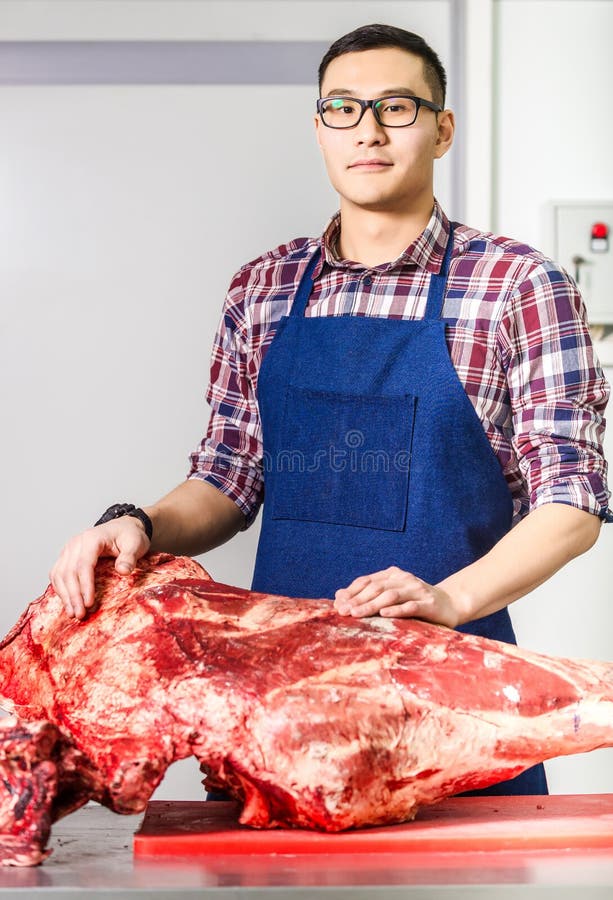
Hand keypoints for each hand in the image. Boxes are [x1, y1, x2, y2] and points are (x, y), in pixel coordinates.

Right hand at [49, 518, 150, 619]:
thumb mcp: (135, 543)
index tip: (89, 603)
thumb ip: (130, 557)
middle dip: (74, 596)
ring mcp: (69, 550)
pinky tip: (67, 603)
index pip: (84, 565)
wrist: (123, 527)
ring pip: (59, 575)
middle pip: (68, 572)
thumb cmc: (129, 535)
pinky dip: (60, 590)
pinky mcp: (66, 557)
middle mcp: (76, 543)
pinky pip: (57, 574)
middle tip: (80, 614)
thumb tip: (123, 571)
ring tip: (73, 613)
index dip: (85, 586)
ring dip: (64, 596)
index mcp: (92, 538)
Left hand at [334, 566, 461, 627]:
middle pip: (376, 588)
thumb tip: (339, 595)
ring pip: (390, 596)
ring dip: (372, 605)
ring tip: (357, 613)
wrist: (450, 603)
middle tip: (342, 611)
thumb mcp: (391, 596)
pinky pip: (411, 606)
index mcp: (392, 575)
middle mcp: (403, 579)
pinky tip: (385, 613)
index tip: (337, 604)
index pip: (367, 581)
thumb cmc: (415, 602)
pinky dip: (397, 609)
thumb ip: (368, 594)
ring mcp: (417, 590)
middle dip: (357, 600)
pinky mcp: (428, 603)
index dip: (351, 592)